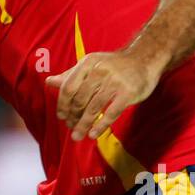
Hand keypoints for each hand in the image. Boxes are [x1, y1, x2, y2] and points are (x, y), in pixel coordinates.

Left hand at [45, 48, 165, 141]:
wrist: (144, 58)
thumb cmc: (113, 65)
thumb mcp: (90, 65)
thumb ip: (71, 75)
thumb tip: (49, 82)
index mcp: (87, 63)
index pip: (68, 87)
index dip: (62, 105)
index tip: (61, 117)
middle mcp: (99, 71)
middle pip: (80, 100)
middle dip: (73, 117)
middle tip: (71, 128)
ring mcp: (114, 82)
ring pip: (93, 109)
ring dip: (83, 125)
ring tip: (77, 136)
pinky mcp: (128, 93)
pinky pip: (111, 113)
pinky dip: (100, 126)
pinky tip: (93, 134)